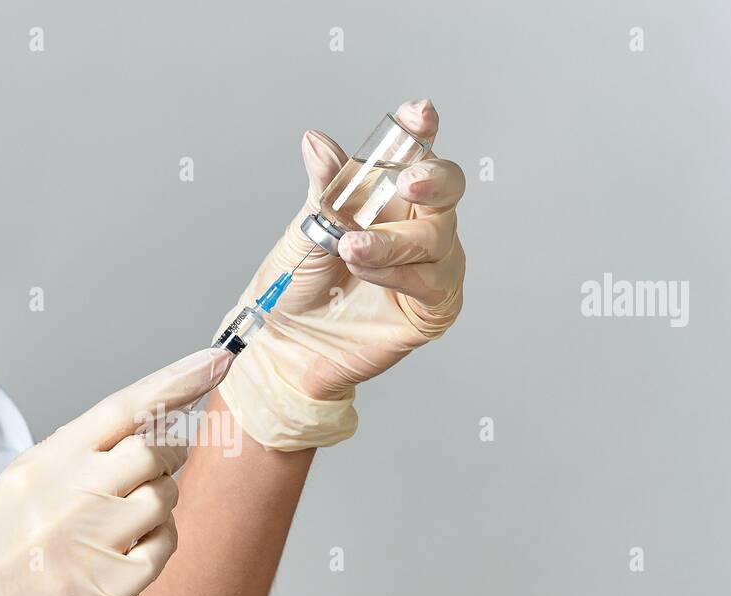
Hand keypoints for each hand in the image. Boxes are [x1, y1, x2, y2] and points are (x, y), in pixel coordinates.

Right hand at [0, 347, 231, 595]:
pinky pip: (166, 545)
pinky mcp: (111, 586)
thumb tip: (151, 428)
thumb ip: (83, 452)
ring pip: (167, 496)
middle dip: (170, 452)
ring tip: (119, 520)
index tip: (218, 359)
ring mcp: (96, 538)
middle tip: (153, 467)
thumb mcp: (24, 477)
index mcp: (51, 457)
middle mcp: (75, 491)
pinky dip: (157, 543)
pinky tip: (125, 551)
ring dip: (158, 502)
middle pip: (160, 447)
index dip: (179, 378)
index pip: (127, 405)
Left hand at [217, 99, 465, 449]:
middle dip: (433, 179)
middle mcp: (416, 222)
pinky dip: (400, 273)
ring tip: (351, 249)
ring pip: (437, 238)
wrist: (283, 346)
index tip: (417, 114)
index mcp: (386, 194)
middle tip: (407, 182)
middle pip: (447, 187)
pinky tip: (370, 272)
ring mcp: (431, 264)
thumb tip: (317, 141)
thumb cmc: (295, 286)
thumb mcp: (305, 230)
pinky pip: (433, 281)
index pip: (412, 152)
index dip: (419, 130)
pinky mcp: (433, 306)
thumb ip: (323, 190)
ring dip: (394, 240)